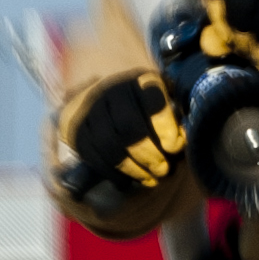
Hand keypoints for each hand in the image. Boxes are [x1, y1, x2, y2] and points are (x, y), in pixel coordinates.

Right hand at [64, 71, 186, 194]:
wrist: (104, 96)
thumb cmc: (146, 105)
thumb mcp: (165, 100)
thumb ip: (176, 116)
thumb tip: (186, 138)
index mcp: (139, 79)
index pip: (151, 98)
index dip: (164, 124)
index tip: (175, 146)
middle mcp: (110, 89)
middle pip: (128, 126)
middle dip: (149, 153)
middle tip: (163, 169)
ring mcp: (88, 108)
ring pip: (110, 144)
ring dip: (133, 167)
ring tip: (150, 178)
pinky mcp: (72, 127)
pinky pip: (92, 155)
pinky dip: (113, 172)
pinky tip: (127, 180)